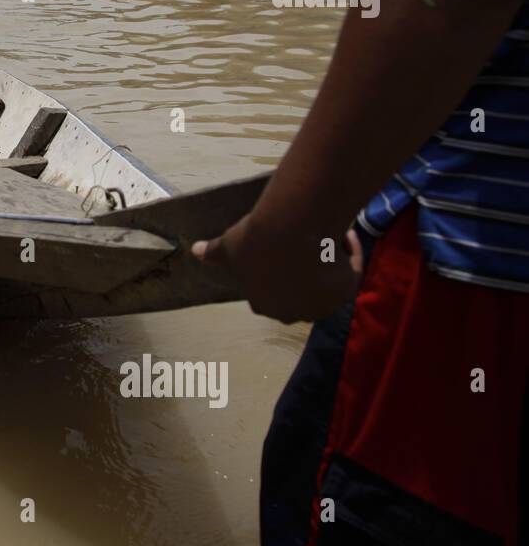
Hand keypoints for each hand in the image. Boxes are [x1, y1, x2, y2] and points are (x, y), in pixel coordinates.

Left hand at [191, 213, 363, 322]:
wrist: (291, 232)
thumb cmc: (254, 241)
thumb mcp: (228, 246)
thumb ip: (213, 252)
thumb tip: (194, 250)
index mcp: (264, 305)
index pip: (270, 294)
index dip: (277, 272)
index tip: (282, 251)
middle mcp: (295, 313)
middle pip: (302, 293)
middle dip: (304, 275)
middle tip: (306, 245)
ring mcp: (322, 305)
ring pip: (328, 285)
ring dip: (328, 267)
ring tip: (325, 238)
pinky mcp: (348, 291)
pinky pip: (351, 272)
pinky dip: (350, 253)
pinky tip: (344, 233)